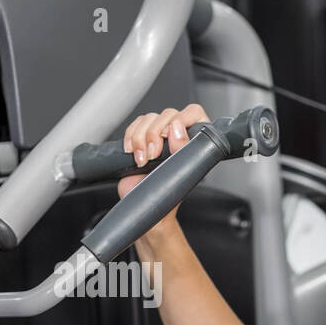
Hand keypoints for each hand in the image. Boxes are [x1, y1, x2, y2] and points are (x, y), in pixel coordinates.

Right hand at [116, 103, 209, 235]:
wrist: (148, 210)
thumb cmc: (167, 198)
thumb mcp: (178, 175)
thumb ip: (182, 151)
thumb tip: (177, 128)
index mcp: (195, 145)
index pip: (195, 114)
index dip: (184, 117)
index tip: (170, 134)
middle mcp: (178, 138)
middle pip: (168, 114)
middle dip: (155, 133)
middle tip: (153, 156)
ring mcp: (159, 138)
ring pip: (149, 118)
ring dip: (141, 138)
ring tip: (142, 160)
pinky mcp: (142, 140)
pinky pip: (135, 125)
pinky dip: (130, 137)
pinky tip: (132, 153)